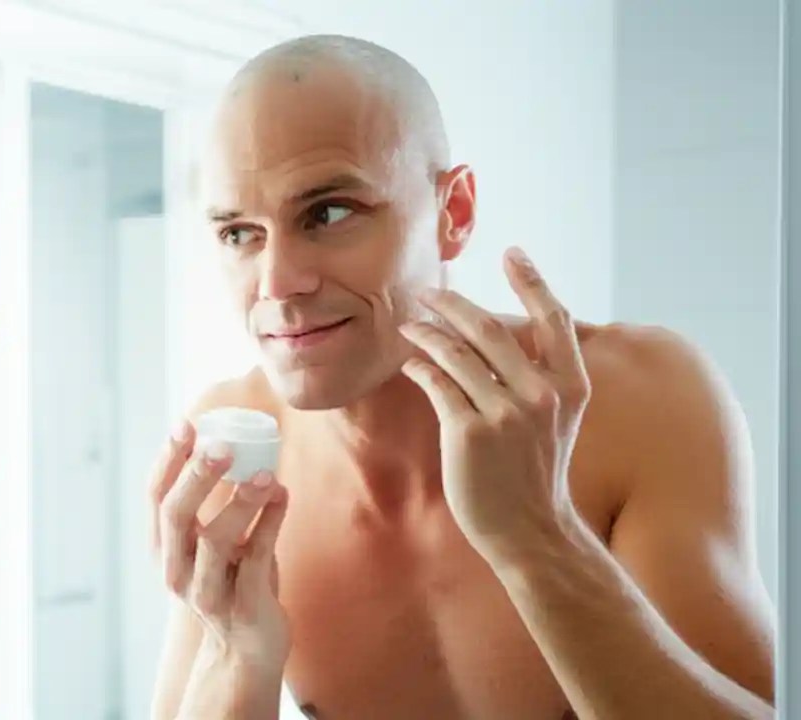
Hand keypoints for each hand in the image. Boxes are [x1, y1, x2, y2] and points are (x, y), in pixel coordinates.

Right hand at [149, 422, 290, 677]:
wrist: (246, 654)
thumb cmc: (233, 584)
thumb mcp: (213, 545)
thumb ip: (215, 506)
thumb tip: (236, 442)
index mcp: (166, 549)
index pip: (156, 498)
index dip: (168, 460)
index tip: (186, 424)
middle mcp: (178, 570)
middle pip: (176, 516)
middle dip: (196, 477)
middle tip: (221, 445)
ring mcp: (207, 591)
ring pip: (215, 541)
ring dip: (239, 503)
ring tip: (265, 474)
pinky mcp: (243, 606)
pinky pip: (256, 561)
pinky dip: (270, 524)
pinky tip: (282, 496)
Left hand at [398, 247, 590, 561]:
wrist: (531, 531)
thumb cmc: (536, 473)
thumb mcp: (557, 421)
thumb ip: (539, 378)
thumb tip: (499, 334)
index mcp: (571, 386)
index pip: (554, 319)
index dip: (533, 281)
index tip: (513, 252)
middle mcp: (542, 394)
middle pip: (491, 328)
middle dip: (454, 303)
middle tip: (429, 290)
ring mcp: (506, 413)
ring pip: (457, 352)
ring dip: (428, 332)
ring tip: (409, 323)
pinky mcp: (470, 432)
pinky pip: (437, 383)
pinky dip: (419, 367)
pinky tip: (409, 362)